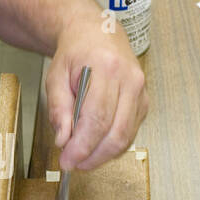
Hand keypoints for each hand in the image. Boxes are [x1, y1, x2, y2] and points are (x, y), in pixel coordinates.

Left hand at [47, 14, 147, 170]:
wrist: (98, 34)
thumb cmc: (76, 53)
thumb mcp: (55, 76)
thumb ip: (58, 109)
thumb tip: (63, 140)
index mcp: (106, 69)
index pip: (97, 119)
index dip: (82, 147)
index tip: (67, 161)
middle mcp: (130, 80)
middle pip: (116, 133)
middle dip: (93, 156)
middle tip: (73, 164)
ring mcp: (141, 92)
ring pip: (126, 137)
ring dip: (103, 155)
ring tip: (82, 157)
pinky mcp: (144, 103)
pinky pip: (130, 133)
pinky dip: (112, 146)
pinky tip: (96, 147)